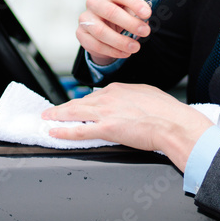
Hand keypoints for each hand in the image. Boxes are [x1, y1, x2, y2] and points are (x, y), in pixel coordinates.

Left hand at [41, 83, 214, 170]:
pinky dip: (63, 130)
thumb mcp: (149, 95)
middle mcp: (109, 98)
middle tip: (51, 111)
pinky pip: (79, 129)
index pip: (96, 95)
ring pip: (75, 113)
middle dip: (64, 107)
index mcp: (120, 89)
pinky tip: (53, 131)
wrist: (173, 124)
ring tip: (46, 118)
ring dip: (57, 116)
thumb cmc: (167, 112)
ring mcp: (105, 113)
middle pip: (80, 102)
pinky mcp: (105, 129)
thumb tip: (131, 101)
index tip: (79, 106)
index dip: (86, 103)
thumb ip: (134, 97)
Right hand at [77, 0, 151, 64]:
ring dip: (121, 41)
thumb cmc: (120, 18)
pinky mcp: (81, 33)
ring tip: (135, 47)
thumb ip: (138, 14)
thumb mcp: (130, 12)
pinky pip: (96, 44)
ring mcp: (85, 18)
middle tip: (145, 32)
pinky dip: (113, 51)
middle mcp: (94, 2)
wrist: (104, 31)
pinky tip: (125, 53)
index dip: (135, 4)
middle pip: (110, 12)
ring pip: (101, 31)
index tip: (147, 14)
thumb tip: (146, 20)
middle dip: (130, 23)